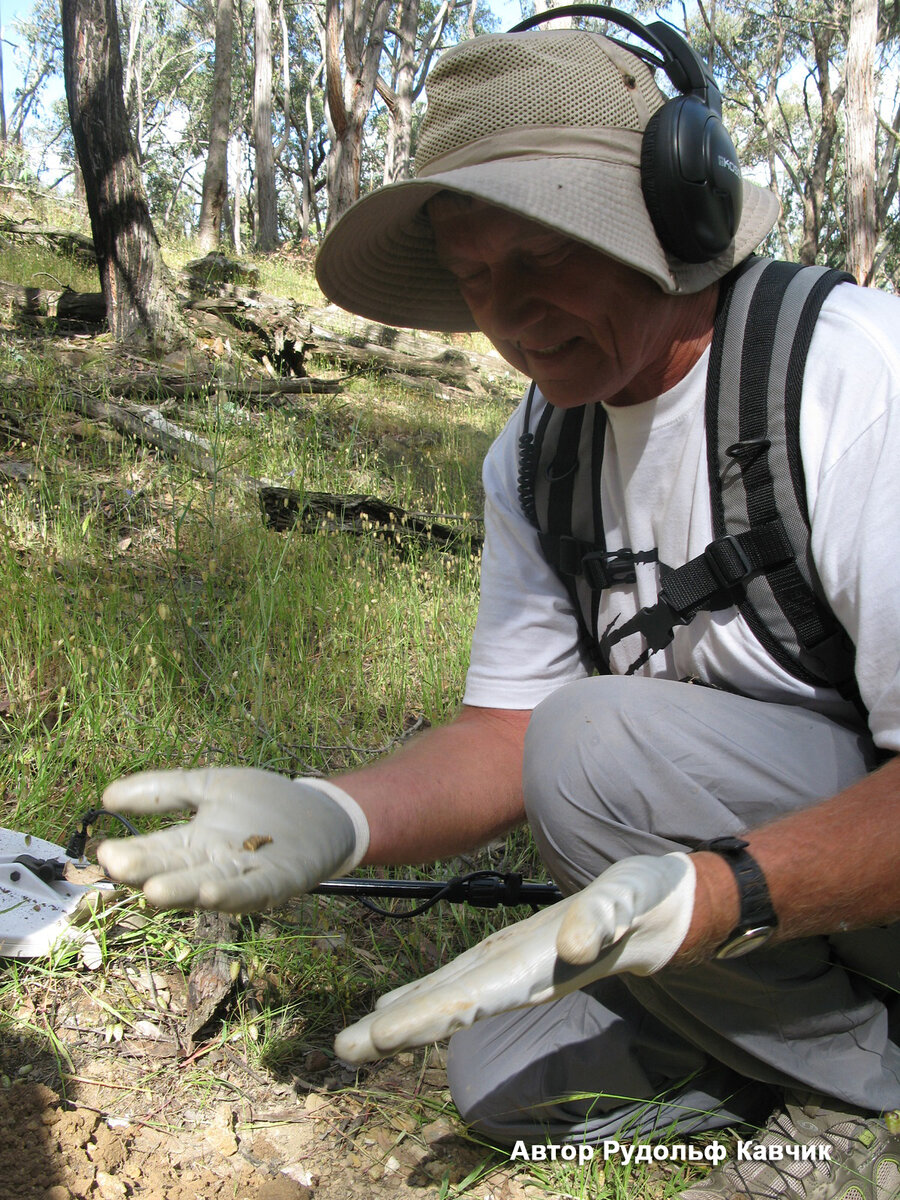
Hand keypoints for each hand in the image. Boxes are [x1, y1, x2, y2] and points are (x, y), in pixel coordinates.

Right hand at [97, 768, 369, 911]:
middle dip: (149, 870)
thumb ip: (164, 790)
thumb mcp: (210, 786)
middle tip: (118, 868)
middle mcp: (214, 864)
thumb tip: (106, 796)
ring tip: (155, 891)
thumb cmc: (262, 803)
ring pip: (208, 885)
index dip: (133, 853)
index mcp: (195, 841)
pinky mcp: (279, 879)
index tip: (104, 852)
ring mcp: (245, 875)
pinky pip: (253, 890)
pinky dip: (233, 894)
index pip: (157, 849)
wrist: (320, 812)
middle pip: (177, 870)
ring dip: (183, 890)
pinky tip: (211, 892)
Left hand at [335, 852, 694, 1062]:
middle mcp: (519, 974)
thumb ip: (606, 916)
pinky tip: (394, 1006)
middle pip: (451, 1004)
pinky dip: (425, 995)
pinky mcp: (512, 955)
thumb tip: (577, 944)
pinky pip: (461, 979)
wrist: (662, 914)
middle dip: (399, 1029)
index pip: (473, 996)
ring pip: (450, 996)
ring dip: (404, 1018)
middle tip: (344, 1050)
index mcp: (539, 967)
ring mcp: (513, 967)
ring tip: (356, 1041)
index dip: (427, 1015)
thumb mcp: (630, 898)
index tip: (381, 1035)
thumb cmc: (646, 900)